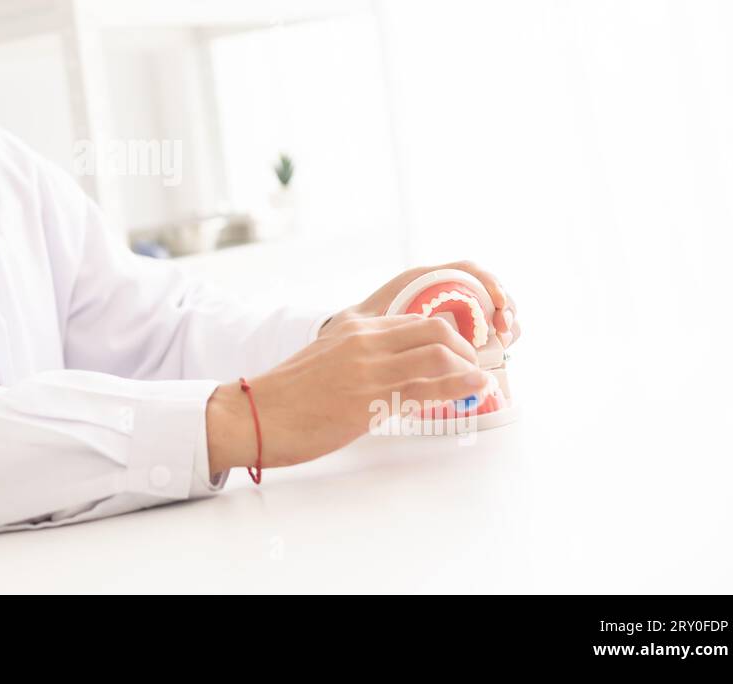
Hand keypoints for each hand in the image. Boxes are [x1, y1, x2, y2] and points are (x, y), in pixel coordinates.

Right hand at [207, 314, 490, 472]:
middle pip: (435, 329)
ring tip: (477, 381)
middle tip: (472, 365)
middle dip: (465, 347)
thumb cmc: (288, 395)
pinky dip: (459, 389)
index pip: (415, 318)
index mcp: (353, 327)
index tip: (461, 350)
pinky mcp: (370, 400)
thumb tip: (392, 371)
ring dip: (468, 368)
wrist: (255, 414)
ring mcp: (368, 369)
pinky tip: (472, 391)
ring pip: (439, 354)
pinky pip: (427, 389)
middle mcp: (364, 340)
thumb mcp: (327, 359)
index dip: (447, 333)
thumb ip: (360, 356)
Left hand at [331, 259, 520, 349]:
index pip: (468, 270)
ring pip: (494, 311)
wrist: (357, 344)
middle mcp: (446, 291)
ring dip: (505, 325)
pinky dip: (498, 341)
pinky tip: (497, 353)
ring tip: (502, 343)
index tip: (497, 302)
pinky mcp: (463, 334)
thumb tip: (393, 319)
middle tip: (504, 330)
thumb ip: (376, 317)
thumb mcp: (364, 320)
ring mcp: (458, 312)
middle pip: (489, 289)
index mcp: (426, 280)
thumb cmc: (360, 328)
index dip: (488, 282)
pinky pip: (489, 333)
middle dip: (505, 307)